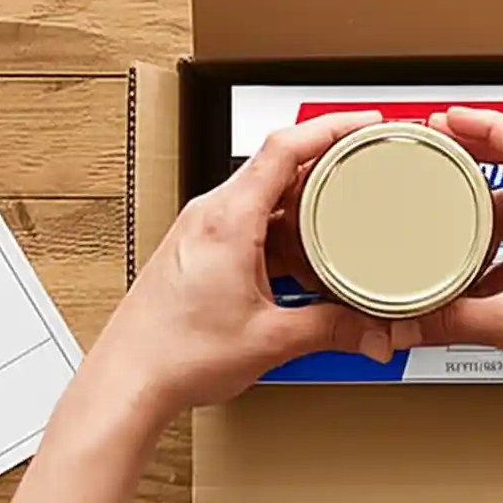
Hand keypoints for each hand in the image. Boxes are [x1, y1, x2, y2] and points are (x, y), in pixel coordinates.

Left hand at [94, 111, 398, 409]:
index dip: (331, 127)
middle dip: (330, 171)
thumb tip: (373, 330)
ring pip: (269, 200)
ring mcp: (205, 231)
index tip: (365, 123)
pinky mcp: (203, 251)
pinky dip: (286, 236)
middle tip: (369, 175)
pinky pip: (254, 225)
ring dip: (308, 211)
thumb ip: (332, 330)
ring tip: (346, 231)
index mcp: (228, 220)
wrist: (129, 379)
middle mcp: (212, 215)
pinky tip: (308, 266)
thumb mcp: (271, 339)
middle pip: (281, 168)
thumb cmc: (175, 353)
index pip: (285, 147)